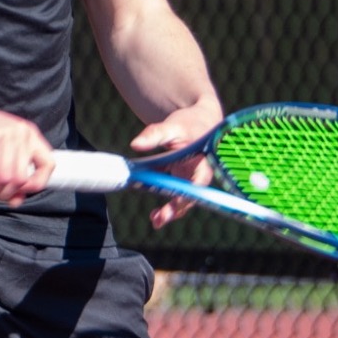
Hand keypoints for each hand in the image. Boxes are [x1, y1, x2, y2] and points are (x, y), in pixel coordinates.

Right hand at [0, 95, 53, 206]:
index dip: (37, 184)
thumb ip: (9, 173)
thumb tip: (17, 200)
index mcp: (29, 134)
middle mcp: (21, 133)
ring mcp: (6, 135)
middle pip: (22, 178)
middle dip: (4, 193)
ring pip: (6, 179)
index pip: (48, 164)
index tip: (19, 192)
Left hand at [130, 105, 223, 229]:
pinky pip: (173, 191)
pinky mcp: (180, 177)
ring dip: (170, 210)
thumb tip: (135, 145)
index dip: (186, 196)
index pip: (197, 184)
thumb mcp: (172, 126)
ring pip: (181, 198)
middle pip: (190, 196)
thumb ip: (154, 134)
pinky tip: (153, 211)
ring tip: (155, 219)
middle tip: (159, 219)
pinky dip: (164, 199)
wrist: (197, 119)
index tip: (174, 203)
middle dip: (175, 209)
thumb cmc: (189, 123)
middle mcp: (199, 174)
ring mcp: (190, 178)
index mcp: (203, 163)